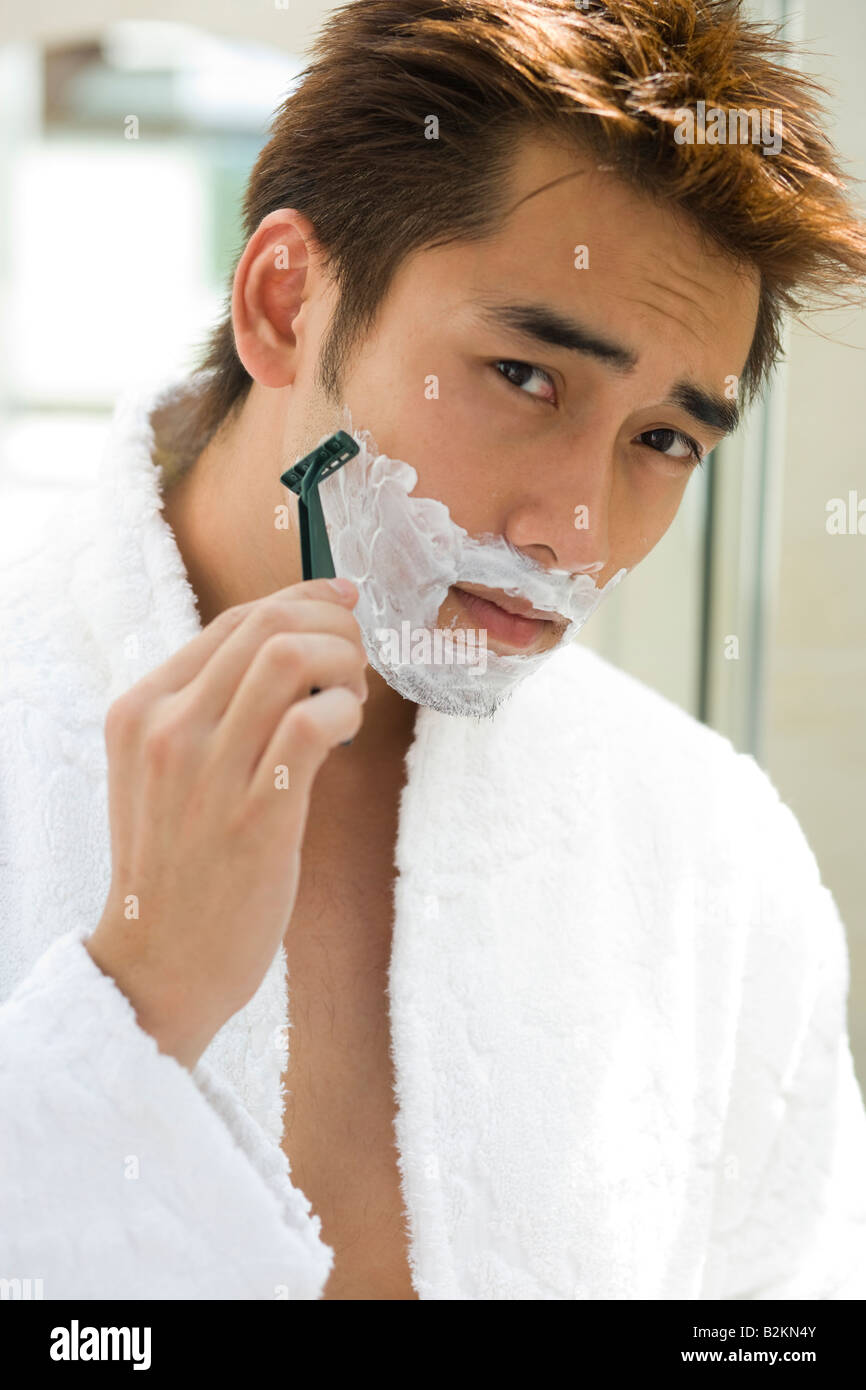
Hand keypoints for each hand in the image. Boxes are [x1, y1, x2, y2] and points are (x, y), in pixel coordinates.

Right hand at [85, 578, 366, 1069]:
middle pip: (266, 626)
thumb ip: (201, 715)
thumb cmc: (175, 869)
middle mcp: (166, 729)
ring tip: (353, 696)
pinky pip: (314, 723)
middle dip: (332, 624)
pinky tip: (347, 730)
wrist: (158, 965)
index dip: (301, 602)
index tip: (339, 604)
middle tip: (358, 656)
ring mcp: (207, 771)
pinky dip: (346, 710)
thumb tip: (284, 657)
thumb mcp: (159, 776)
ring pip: (291, 659)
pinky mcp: (255, 814)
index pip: (233, 622)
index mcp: (140, 710)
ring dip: (344, 663)